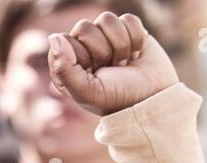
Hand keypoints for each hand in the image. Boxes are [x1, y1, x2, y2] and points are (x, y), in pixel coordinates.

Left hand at [47, 12, 178, 114]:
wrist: (152, 98)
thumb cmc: (116, 98)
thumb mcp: (86, 92)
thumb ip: (64, 68)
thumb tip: (53, 37)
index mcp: (67, 64)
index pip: (65, 41)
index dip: (81, 56)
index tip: (93, 73)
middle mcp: (84, 48)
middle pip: (85, 27)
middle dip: (102, 51)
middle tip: (111, 68)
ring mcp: (106, 38)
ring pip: (107, 19)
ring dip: (120, 44)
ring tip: (123, 63)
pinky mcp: (128, 31)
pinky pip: (129, 19)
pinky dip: (136, 38)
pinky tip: (136, 54)